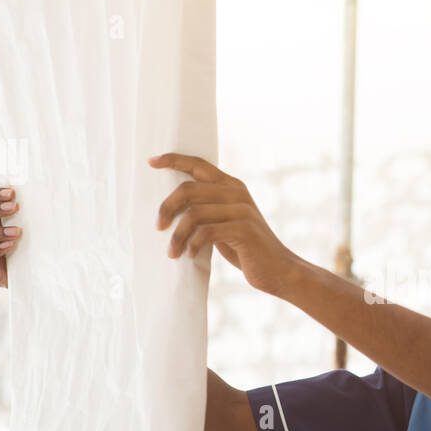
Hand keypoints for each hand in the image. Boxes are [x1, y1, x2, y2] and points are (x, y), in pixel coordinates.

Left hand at [150, 153, 303, 297]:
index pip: (199, 165)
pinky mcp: (243, 230)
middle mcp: (237, 193)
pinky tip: (190, 256)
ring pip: (194, 214)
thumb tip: (171, 208)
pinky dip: (193, 245)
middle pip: (189, 189)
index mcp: (232, 186)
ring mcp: (242, 210)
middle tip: (158, 227)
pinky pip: (206, 232)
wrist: (279, 270)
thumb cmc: (246, 249)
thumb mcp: (226, 223)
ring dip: (178, 235)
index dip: (174, 160)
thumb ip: (207, 211)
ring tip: (172, 252)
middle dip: (167, 208)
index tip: (151, 162)